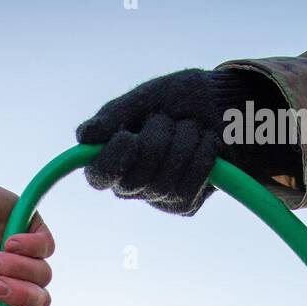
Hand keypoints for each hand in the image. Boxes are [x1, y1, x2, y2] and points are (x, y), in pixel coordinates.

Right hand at [0, 131, 54, 305]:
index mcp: (1, 301)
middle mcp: (18, 280)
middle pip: (40, 301)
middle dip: (22, 296)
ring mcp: (27, 255)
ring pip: (44, 275)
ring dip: (19, 270)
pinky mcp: (31, 228)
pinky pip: (47, 245)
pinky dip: (30, 247)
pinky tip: (9, 241)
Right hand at [77, 68, 224, 215]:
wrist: (222, 104)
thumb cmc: (178, 99)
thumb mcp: (144, 98)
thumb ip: (113, 116)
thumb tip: (83, 137)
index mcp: (112, 159)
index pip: (99, 176)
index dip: (113, 161)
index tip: (127, 137)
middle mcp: (131, 185)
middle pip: (136, 179)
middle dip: (157, 140)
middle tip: (166, 119)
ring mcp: (159, 198)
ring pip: (167, 180)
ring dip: (184, 141)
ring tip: (190, 127)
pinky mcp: (184, 206)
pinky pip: (192, 182)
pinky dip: (203, 153)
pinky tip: (205, 142)